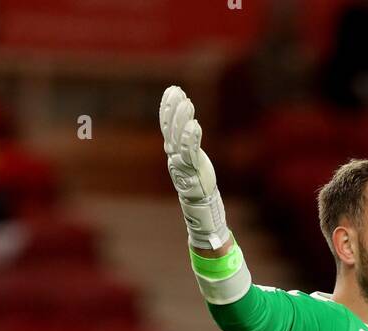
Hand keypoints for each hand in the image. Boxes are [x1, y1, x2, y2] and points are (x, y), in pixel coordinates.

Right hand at [159, 85, 227, 249]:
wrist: (200, 203)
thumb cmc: (197, 179)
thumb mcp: (189, 157)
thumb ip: (185, 139)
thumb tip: (185, 117)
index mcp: (172, 150)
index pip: (166, 124)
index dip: (168, 106)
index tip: (172, 89)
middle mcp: (174, 155)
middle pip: (170, 129)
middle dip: (173, 110)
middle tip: (179, 93)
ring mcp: (183, 162)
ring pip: (178, 137)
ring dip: (182, 119)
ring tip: (188, 103)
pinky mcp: (193, 170)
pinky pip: (190, 151)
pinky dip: (191, 138)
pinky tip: (195, 124)